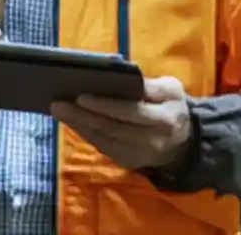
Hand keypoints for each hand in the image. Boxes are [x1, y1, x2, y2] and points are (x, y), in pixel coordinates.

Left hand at [51, 76, 193, 171]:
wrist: (182, 141)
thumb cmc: (174, 107)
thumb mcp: (171, 89)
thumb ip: (149, 85)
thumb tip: (120, 78)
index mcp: (164, 119)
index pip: (130, 112)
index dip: (105, 106)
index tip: (81, 96)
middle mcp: (150, 141)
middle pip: (111, 128)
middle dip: (82, 115)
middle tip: (58, 103)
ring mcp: (137, 155)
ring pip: (102, 139)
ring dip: (78, 125)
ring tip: (59, 109)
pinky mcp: (126, 162)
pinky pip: (101, 146)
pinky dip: (85, 133)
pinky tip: (72, 120)